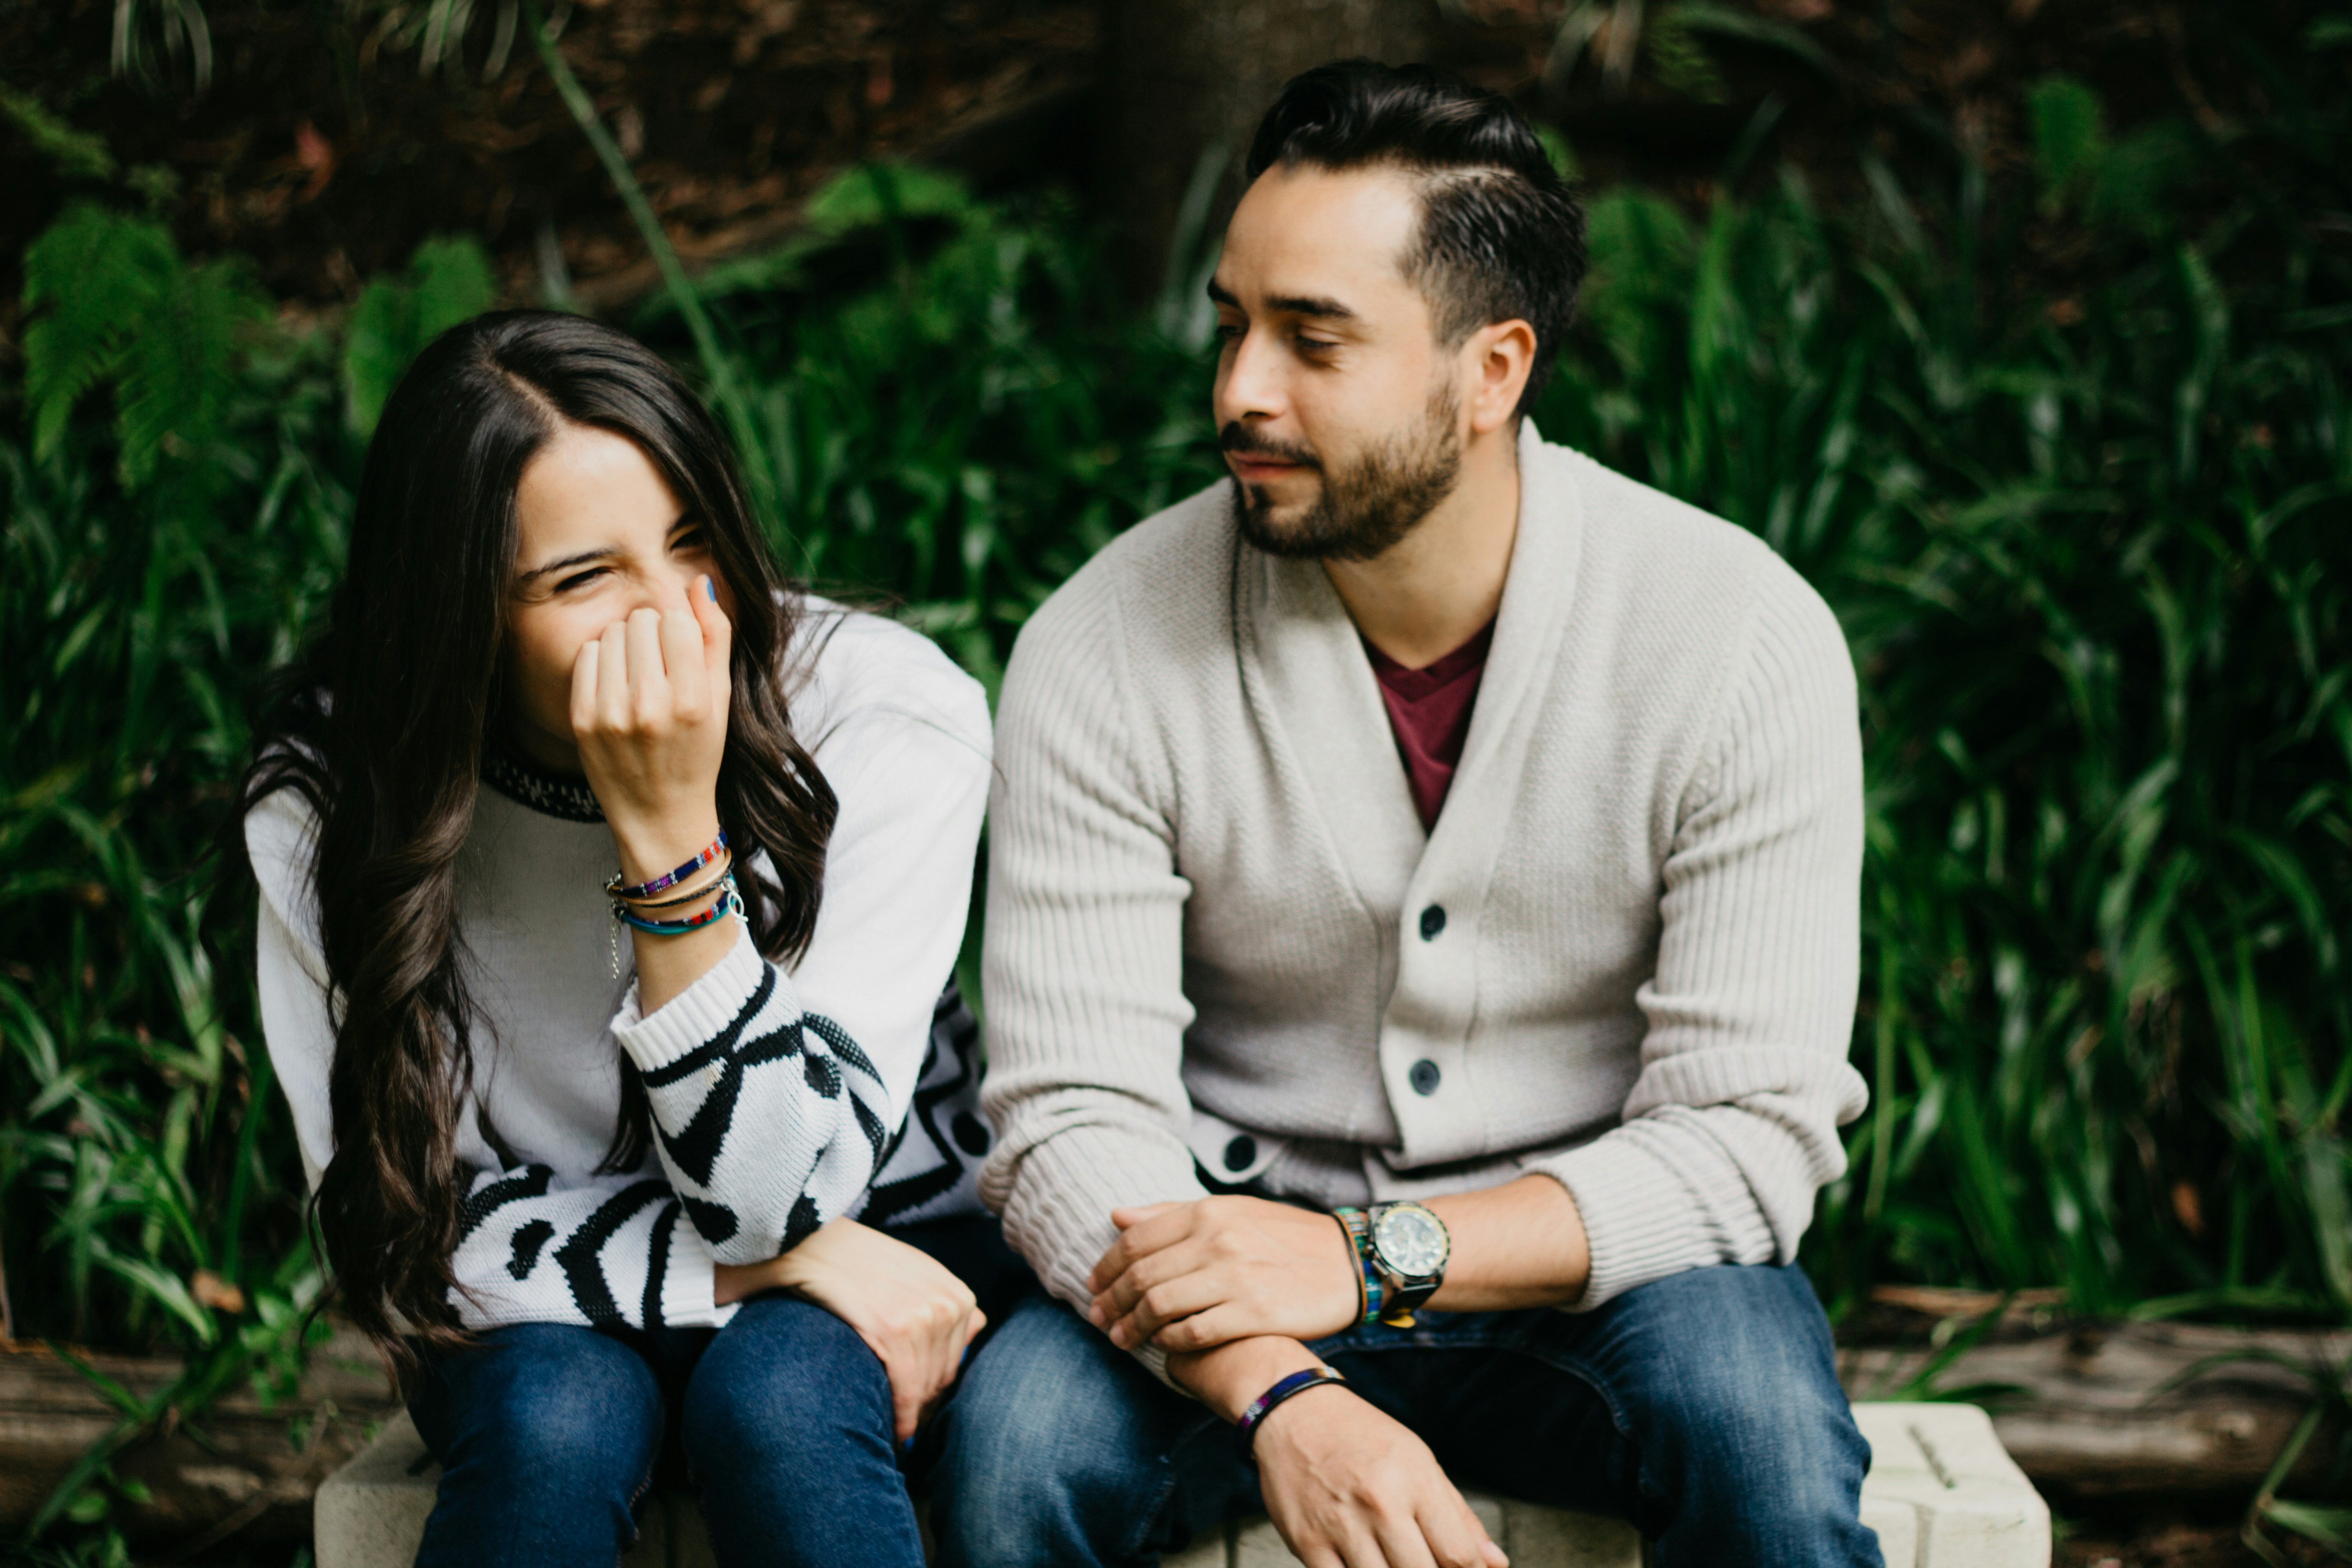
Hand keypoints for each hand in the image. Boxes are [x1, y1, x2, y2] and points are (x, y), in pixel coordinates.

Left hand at [569, 576, 732, 870]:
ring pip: (612, 633)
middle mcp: (651, 707)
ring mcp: (612, 714)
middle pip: (641, 621)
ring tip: (638, 677)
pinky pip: (588, 655)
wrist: (660, 815)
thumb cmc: (698, 751)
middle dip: (652, 634)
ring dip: (626, 645)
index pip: (676, 620)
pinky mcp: (582, 720)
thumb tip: (697, 582)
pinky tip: (616, 687)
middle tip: (659, 666)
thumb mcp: (722, 698)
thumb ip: (715, 637)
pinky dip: (602, 663)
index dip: (679, 630)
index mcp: (693, 700)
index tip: (681, 653)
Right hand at [717, 1219, 985, 1441]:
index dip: (931, 1389)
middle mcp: (949, 1306)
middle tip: (898, 1421)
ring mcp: (924, 1317)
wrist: (815, 1241)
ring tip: (889, 1424)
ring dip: (908, 1414)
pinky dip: (900, 1418)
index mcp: (958, 1296)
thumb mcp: (917, 1273)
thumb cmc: (860, 1264)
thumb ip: (946, 1301)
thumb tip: (978, 1327)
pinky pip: (906, 1391)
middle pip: (942, 1378)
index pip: (955, 1363)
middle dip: (920, 1403)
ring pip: (924, 1388)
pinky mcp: (895, 1329)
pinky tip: (893, 1432)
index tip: (912, 1406)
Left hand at [1086, 1195, 1358, 1353]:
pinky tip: (1161, 1346)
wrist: (1347, 1263)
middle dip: (1112, 1302)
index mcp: (1209, 1212)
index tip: (1094, 1286)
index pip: (1136, 1240)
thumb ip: (1172, 1214)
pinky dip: (1169, 1341)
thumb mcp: (1230, 1211)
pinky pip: (1194, 1332)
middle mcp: (1218, 1240)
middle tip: (1098, 1319)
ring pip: (1160, 1305)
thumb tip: (1117, 1216)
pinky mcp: (1254, 1313)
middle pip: (1142, 1275)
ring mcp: (1236, 1277)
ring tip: (1122, 1339)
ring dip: (1133, 1326)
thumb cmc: (1285, 1237)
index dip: (1106, 1267)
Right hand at [1254, 1388, 1507, 1567]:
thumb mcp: (1420, 1461)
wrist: (1293, 1412)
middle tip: (1426, 1564)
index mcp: (1415, 1481)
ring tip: (1396, 1562)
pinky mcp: (1306, 1542)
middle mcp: (1380, 1503)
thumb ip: (1459, 1517)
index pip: (1459, 1556)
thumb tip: (1497, 1563)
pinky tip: (1365, 1565)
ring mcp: (1341, 1525)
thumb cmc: (1361, 1436)